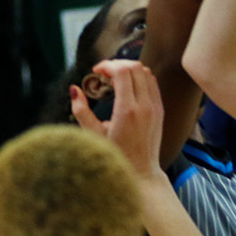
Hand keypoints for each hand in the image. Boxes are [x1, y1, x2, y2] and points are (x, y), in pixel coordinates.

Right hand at [71, 59, 165, 180]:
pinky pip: (152, 83)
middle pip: (135, 67)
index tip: (96, 71)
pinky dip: (139, 78)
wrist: (141, 171)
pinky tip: (126, 87)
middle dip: (117, 64)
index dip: (107, 65)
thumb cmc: (115, 157)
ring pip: (146, 72)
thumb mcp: (93, 135)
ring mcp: (155, 107)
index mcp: (127, 111)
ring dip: (129, 69)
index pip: (122, 72)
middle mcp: (145, 106)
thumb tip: (74, 90)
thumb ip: (81, 111)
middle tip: (103, 74)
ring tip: (114, 79)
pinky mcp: (160, 109)